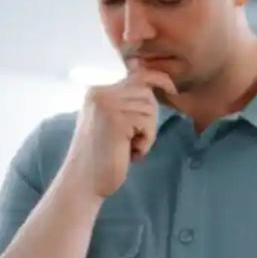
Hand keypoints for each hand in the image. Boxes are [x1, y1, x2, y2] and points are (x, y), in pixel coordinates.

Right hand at [65, 66, 176, 197]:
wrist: (84, 182)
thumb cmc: (101, 157)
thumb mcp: (111, 122)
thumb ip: (126, 103)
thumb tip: (148, 79)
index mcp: (97, 92)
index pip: (135, 74)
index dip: (158, 79)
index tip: (172, 89)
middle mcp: (100, 93)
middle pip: (146, 93)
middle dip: (149, 118)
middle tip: (135, 141)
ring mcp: (107, 105)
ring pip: (149, 108)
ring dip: (147, 132)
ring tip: (130, 148)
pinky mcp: (116, 120)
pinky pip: (147, 123)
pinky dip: (146, 141)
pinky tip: (131, 153)